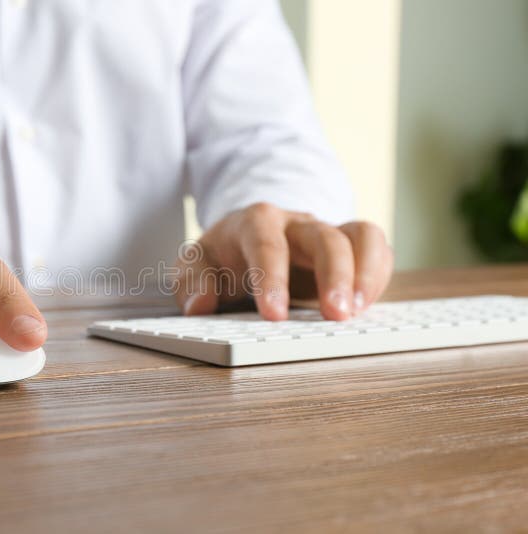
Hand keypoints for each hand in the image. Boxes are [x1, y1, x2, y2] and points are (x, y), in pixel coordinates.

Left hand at [175, 203, 392, 320]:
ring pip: (361, 235)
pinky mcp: (349, 246)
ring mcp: (326, 231)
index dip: (272, 279)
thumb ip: (192, 282)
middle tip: (335, 316)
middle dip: (334, 275)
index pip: (266, 244)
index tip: (274, 316)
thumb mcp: (196, 266)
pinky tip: (366, 306)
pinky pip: (376, 248)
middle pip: (323, 236)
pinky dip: (378, 274)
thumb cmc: (222, 256)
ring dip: (366, 272)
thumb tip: (199, 305)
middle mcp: (295, 223)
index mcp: (255, 223)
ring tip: (358, 312)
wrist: (244, 240)